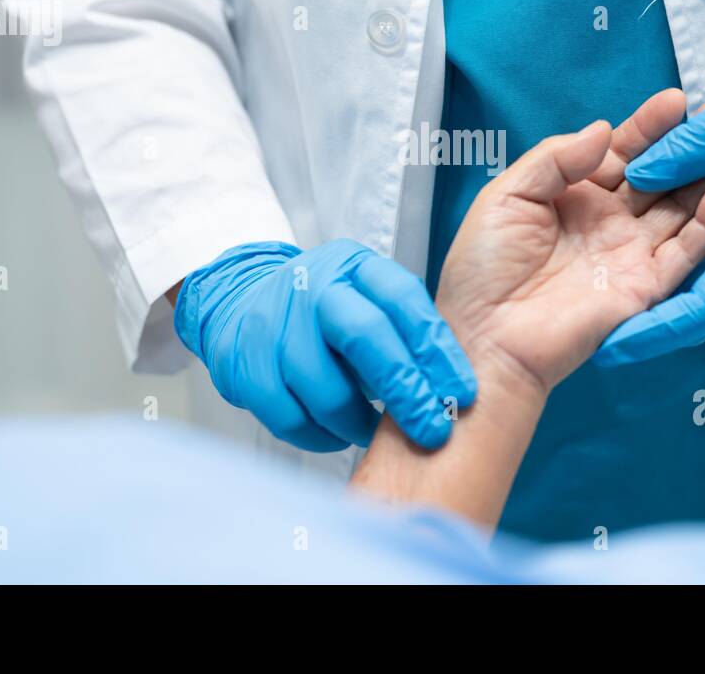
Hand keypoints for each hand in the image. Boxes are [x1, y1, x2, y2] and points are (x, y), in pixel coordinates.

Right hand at [174, 239, 476, 451]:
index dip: (437, 350)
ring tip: (371, 432)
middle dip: (407, 392)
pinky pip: (291, 419)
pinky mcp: (244, 363)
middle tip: (433, 431)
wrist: (242, 304)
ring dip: (358, 424)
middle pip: (366, 339)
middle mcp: (314, 287)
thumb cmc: (327, 316)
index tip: (462, 395)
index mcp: (354, 267)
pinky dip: (320, 437)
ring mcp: (274, 324)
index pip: (404, 301)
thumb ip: (406, 330)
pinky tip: (335, 434)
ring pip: (327, 391)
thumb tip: (457, 391)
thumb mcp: (366, 299)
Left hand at [436, 89, 704, 392]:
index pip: (623, 153)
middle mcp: (609, 222)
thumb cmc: (482, 270)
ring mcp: (630, 253)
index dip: (649, 128)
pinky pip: (685, 252)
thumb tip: (604, 130)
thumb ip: (555, 158)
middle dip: (689, 146)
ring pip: (680, 208)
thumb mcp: (506, 196)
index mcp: (575, 195)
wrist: (483, 337)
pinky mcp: (645, 287)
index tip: (675, 101)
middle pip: (659, 176)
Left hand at [595, 28, 704, 364]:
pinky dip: (683, 264)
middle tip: (600, 346)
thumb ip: (690, 147)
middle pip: (703, 307)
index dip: (656, 329)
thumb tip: (638, 174)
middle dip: (652, 326)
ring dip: (666, 299)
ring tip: (614, 313)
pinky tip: (647, 258)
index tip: (613, 347)